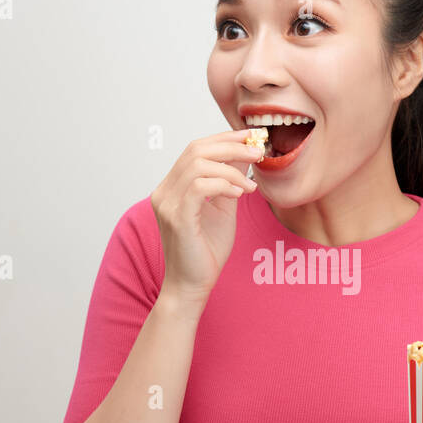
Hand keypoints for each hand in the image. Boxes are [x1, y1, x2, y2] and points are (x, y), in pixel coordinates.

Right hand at [150, 128, 262, 306]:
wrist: (192, 286)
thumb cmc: (206, 251)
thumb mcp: (224, 207)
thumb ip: (230, 180)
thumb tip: (245, 154)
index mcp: (173, 186)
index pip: (196, 148)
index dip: (225, 137)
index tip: (252, 136)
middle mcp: (164, 191)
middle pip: (196, 149)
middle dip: (231, 146)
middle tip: (258, 152)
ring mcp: (167, 203)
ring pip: (198, 164)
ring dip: (231, 168)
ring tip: (250, 185)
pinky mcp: (176, 217)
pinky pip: (200, 186)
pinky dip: (224, 184)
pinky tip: (240, 194)